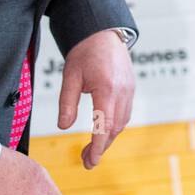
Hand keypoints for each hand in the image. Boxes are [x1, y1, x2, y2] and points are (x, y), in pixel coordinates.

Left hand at [57, 30, 134, 168]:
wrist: (103, 32)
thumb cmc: (85, 52)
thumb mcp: (70, 77)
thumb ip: (67, 103)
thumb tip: (63, 127)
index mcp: (107, 89)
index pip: (105, 125)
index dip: (98, 146)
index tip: (91, 161)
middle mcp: (123, 92)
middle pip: (115, 128)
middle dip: (102, 147)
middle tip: (87, 161)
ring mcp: (130, 90)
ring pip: (122, 122)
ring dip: (108, 138)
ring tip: (92, 150)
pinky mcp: (131, 88)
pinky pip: (125, 112)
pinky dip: (114, 126)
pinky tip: (103, 130)